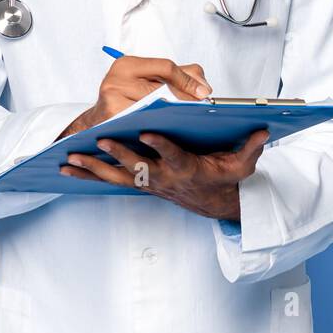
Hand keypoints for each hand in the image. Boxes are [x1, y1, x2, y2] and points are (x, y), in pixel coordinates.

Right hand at [57, 56, 211, 139]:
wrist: (97, 123)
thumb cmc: (129, 99)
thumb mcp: (151, 79)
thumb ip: (181, 75)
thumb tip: (203, 88)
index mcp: (126, 64)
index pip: (165, 67)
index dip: (188, 80)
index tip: (204, 92)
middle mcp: (115, 79)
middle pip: (161, 89)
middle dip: (184, 99)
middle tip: (201, 108)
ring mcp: (111, 101)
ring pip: (154, 108)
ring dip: (174, 115)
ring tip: (189, 119)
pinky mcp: (112, 120)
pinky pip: (143, 124)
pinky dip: (159, 127)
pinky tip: (172, 130)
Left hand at [59, 129, 270, 220]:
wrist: (212, 201)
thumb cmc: (224, 178)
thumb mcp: (242, 165)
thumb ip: (251, 147)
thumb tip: (263, 130)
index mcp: (188, 168)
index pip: (173, 155)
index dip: (160, 145)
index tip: (147, 131)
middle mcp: (165, 177)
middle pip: (139, 166)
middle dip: (119, 154)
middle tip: (101, 140)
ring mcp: (149, 182)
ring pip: (117, 176)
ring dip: (93, 168)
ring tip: (70, 159)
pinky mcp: (138, 183)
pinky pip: (110, 179)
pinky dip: (89, 174)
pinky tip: (69, 167)